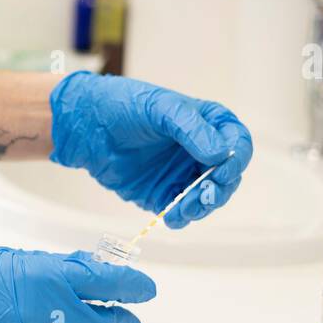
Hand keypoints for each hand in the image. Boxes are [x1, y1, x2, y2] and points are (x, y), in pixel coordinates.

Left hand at [49, 72, 253, 228]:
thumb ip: (191, 128)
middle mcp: (200, 150)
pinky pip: (181, 211)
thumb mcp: (160, 107)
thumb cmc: (123, 105)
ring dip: (202, 206)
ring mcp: (182, 174)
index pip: (237, 143)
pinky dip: (182, 217)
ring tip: (185, 209)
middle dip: (220, 189)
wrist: (85, 125)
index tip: (222, 170)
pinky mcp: (162, 193)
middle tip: (203, 195)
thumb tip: (220, 154)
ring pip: (207, 198)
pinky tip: (172, 217)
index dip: (236, 159)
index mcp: (207, 123)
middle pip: (227, 176)